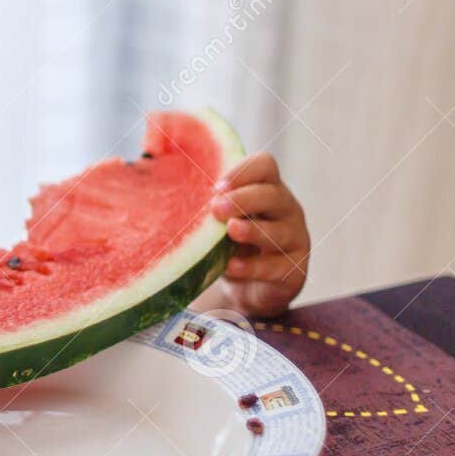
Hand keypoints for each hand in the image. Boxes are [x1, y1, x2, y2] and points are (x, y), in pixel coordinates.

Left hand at [209, 152, 309, 317]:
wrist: (247, 289)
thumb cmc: (230, 243)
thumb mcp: (220, 220)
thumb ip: (205, 201)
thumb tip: (160, 171)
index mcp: (267, 189)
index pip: (264, 166)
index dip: (243, 171)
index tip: (216, 187)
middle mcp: (286, 209)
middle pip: (272, 195)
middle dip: (243, 199)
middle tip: (216, 209)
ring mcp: (295, 239)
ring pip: (278, 231)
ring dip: (253, 230)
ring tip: (231, 230)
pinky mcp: (294, 270)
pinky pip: (276, 267)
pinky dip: (252, 267)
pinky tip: (231, 266)